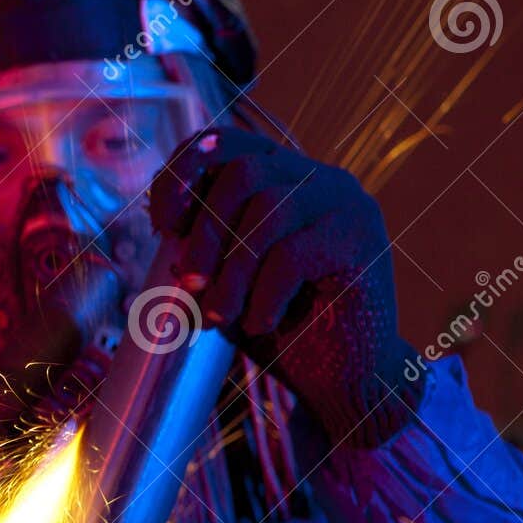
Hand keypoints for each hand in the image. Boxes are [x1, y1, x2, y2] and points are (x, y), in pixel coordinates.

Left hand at [148, 127, 422, 446]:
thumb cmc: (285, 332)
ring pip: (268, 211)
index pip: (223, 142)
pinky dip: (263, 294)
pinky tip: (260, 323)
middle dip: (204, 234)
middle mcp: (317, 178)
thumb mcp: (229, 287)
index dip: (182, 173)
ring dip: (231, 271)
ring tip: (220, 317)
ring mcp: (345, 204)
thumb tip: (166, 240)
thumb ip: (203, 256)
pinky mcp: (361, 240)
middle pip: (242, 173)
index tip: (161, 225)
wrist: (347, 380)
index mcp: (282, 176)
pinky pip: (292, 255)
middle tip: (188, 285)